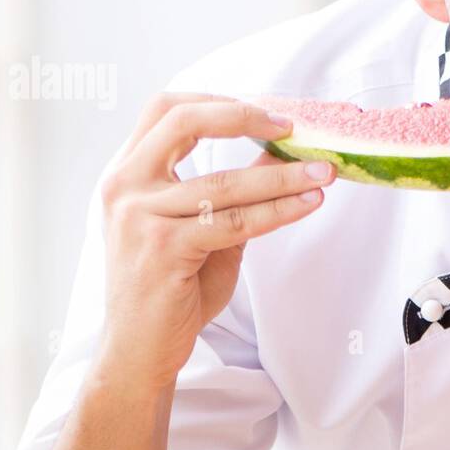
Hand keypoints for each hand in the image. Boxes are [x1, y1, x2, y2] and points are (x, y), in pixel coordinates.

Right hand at [97, 93, 335, 388]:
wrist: (140, 348)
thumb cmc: (170, 288)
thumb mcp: (203, 226)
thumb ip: (234, 188)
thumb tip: (282, 152)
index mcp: (128, 172)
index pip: (166, 109)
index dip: (219, 100)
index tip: (266, 110)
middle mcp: (125, 186)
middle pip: (183, 121)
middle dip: (244, 116)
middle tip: (292, 127)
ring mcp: (140, 216)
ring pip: (224, 181)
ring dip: (282, 175)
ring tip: (324, 171)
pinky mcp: (163, 248)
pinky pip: (234, 221)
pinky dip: (279, 210)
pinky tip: (308, 203)